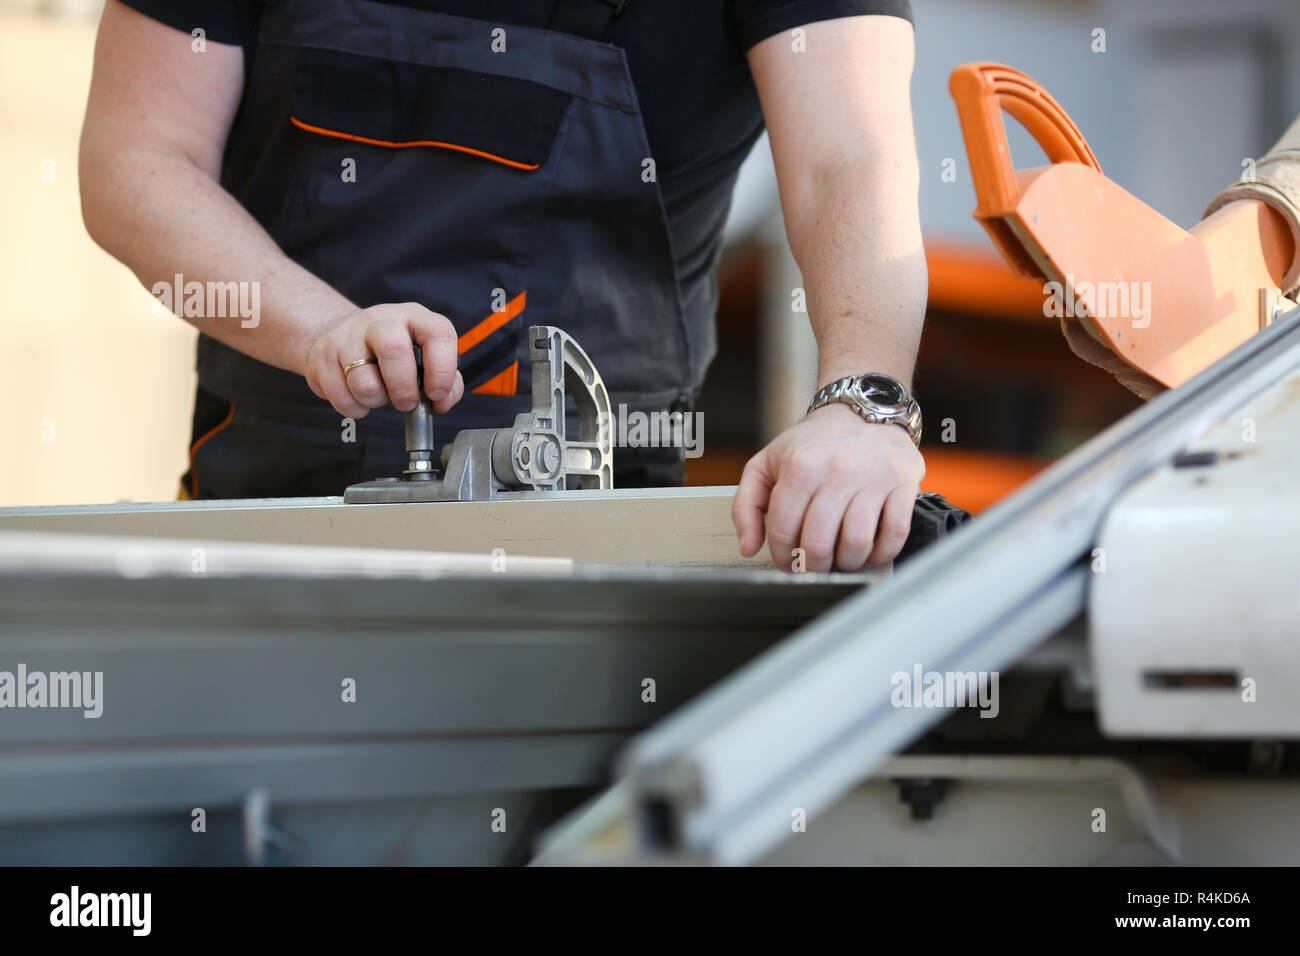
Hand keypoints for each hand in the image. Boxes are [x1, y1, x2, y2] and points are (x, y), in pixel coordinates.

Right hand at [301, 303, 464, 418]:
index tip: (436, 393)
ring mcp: (347, 335)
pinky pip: (342, 397)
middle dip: (403, 388)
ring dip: (376, 400)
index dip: (442, 369)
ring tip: (378, 394)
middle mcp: (381, 319)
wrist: (338, 337)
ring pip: (364, 381)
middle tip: (406, 403)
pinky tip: (358, 396)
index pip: (439, 333)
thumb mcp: (422, 357)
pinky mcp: (322, 356)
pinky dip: (355, 408)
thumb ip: (445, 382)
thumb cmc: (389, 353)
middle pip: (394, 350)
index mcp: (414, 317)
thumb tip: (443, 402)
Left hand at [732, 402, 924, 570]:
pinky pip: (895, 534)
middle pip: (819, 543)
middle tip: (814, 567)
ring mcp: (873, 476)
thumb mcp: (766, 464)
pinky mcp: (903, 482)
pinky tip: (868, 551)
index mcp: (800, 466)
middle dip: (813, 567)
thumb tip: (748, 547)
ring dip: (846, 564)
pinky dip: (881, 553)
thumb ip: (746, 506)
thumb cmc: (813, 444)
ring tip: (840, 559)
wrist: (861, 411)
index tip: (787, 562)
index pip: (784, 531)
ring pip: (857, 544)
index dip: (783, 557)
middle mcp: (837, 470)